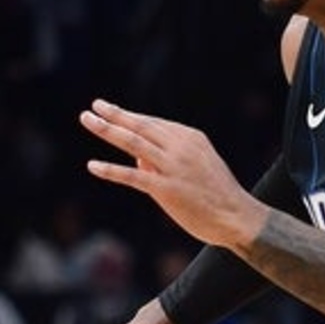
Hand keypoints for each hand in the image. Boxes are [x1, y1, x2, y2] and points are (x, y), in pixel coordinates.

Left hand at [80, 101, 257, 250]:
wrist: (237, 217)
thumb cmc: (218, 195)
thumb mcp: (198, 166)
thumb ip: (168, 159)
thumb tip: (137, 158)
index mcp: (191, 138)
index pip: (154, 122)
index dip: (130, 117)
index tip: (110, 111)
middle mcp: (181, 147)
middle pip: (141, 125)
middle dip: (114, 114)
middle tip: (93, 106)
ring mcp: (173, 167)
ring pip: (134, 143)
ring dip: (107, 130)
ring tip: (87, 119)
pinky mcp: (166, 189)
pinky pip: (133, 176)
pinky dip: (110, 170)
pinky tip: (92, 165)